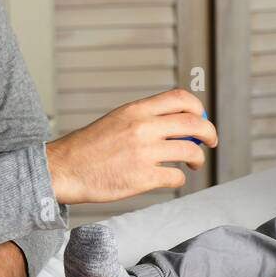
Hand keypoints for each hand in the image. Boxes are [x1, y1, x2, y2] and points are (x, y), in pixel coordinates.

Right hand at [45, 89, 216, 204]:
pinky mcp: (143, 178)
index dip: (199, 108)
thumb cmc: (89, 147)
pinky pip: (176, 177)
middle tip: (211, 142)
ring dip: (198, 158)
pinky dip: (178, 178)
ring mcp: (144, 153)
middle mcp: (143, 127)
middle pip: (194, 123)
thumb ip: (146, 118)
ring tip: (193, 163)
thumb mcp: (117, 119)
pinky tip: (169, 178)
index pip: (181, 98)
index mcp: (136, 110)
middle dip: (209, 133)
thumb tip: (178, 121)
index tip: (201, 119)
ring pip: (191, 151)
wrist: (64, 169)